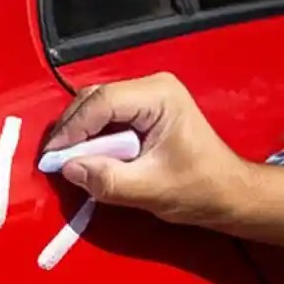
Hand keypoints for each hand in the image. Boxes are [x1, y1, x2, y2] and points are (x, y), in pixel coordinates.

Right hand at [44, 72, 251, 226]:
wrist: (230, 194)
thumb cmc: (202, 189)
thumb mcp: (152, 190)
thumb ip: (109, 180)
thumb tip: (70, 169)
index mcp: (160, 96)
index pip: (101, 103)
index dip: (72, 130)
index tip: (53, 158)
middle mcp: (152, 88)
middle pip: (95, 100)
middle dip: (73, 132)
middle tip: (56, 162)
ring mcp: (148, 98)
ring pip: (97, 109)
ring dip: (82, 137)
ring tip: (70, 164)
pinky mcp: (144, 113)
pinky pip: (108, 120)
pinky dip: (95, 140)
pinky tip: (89, 161)